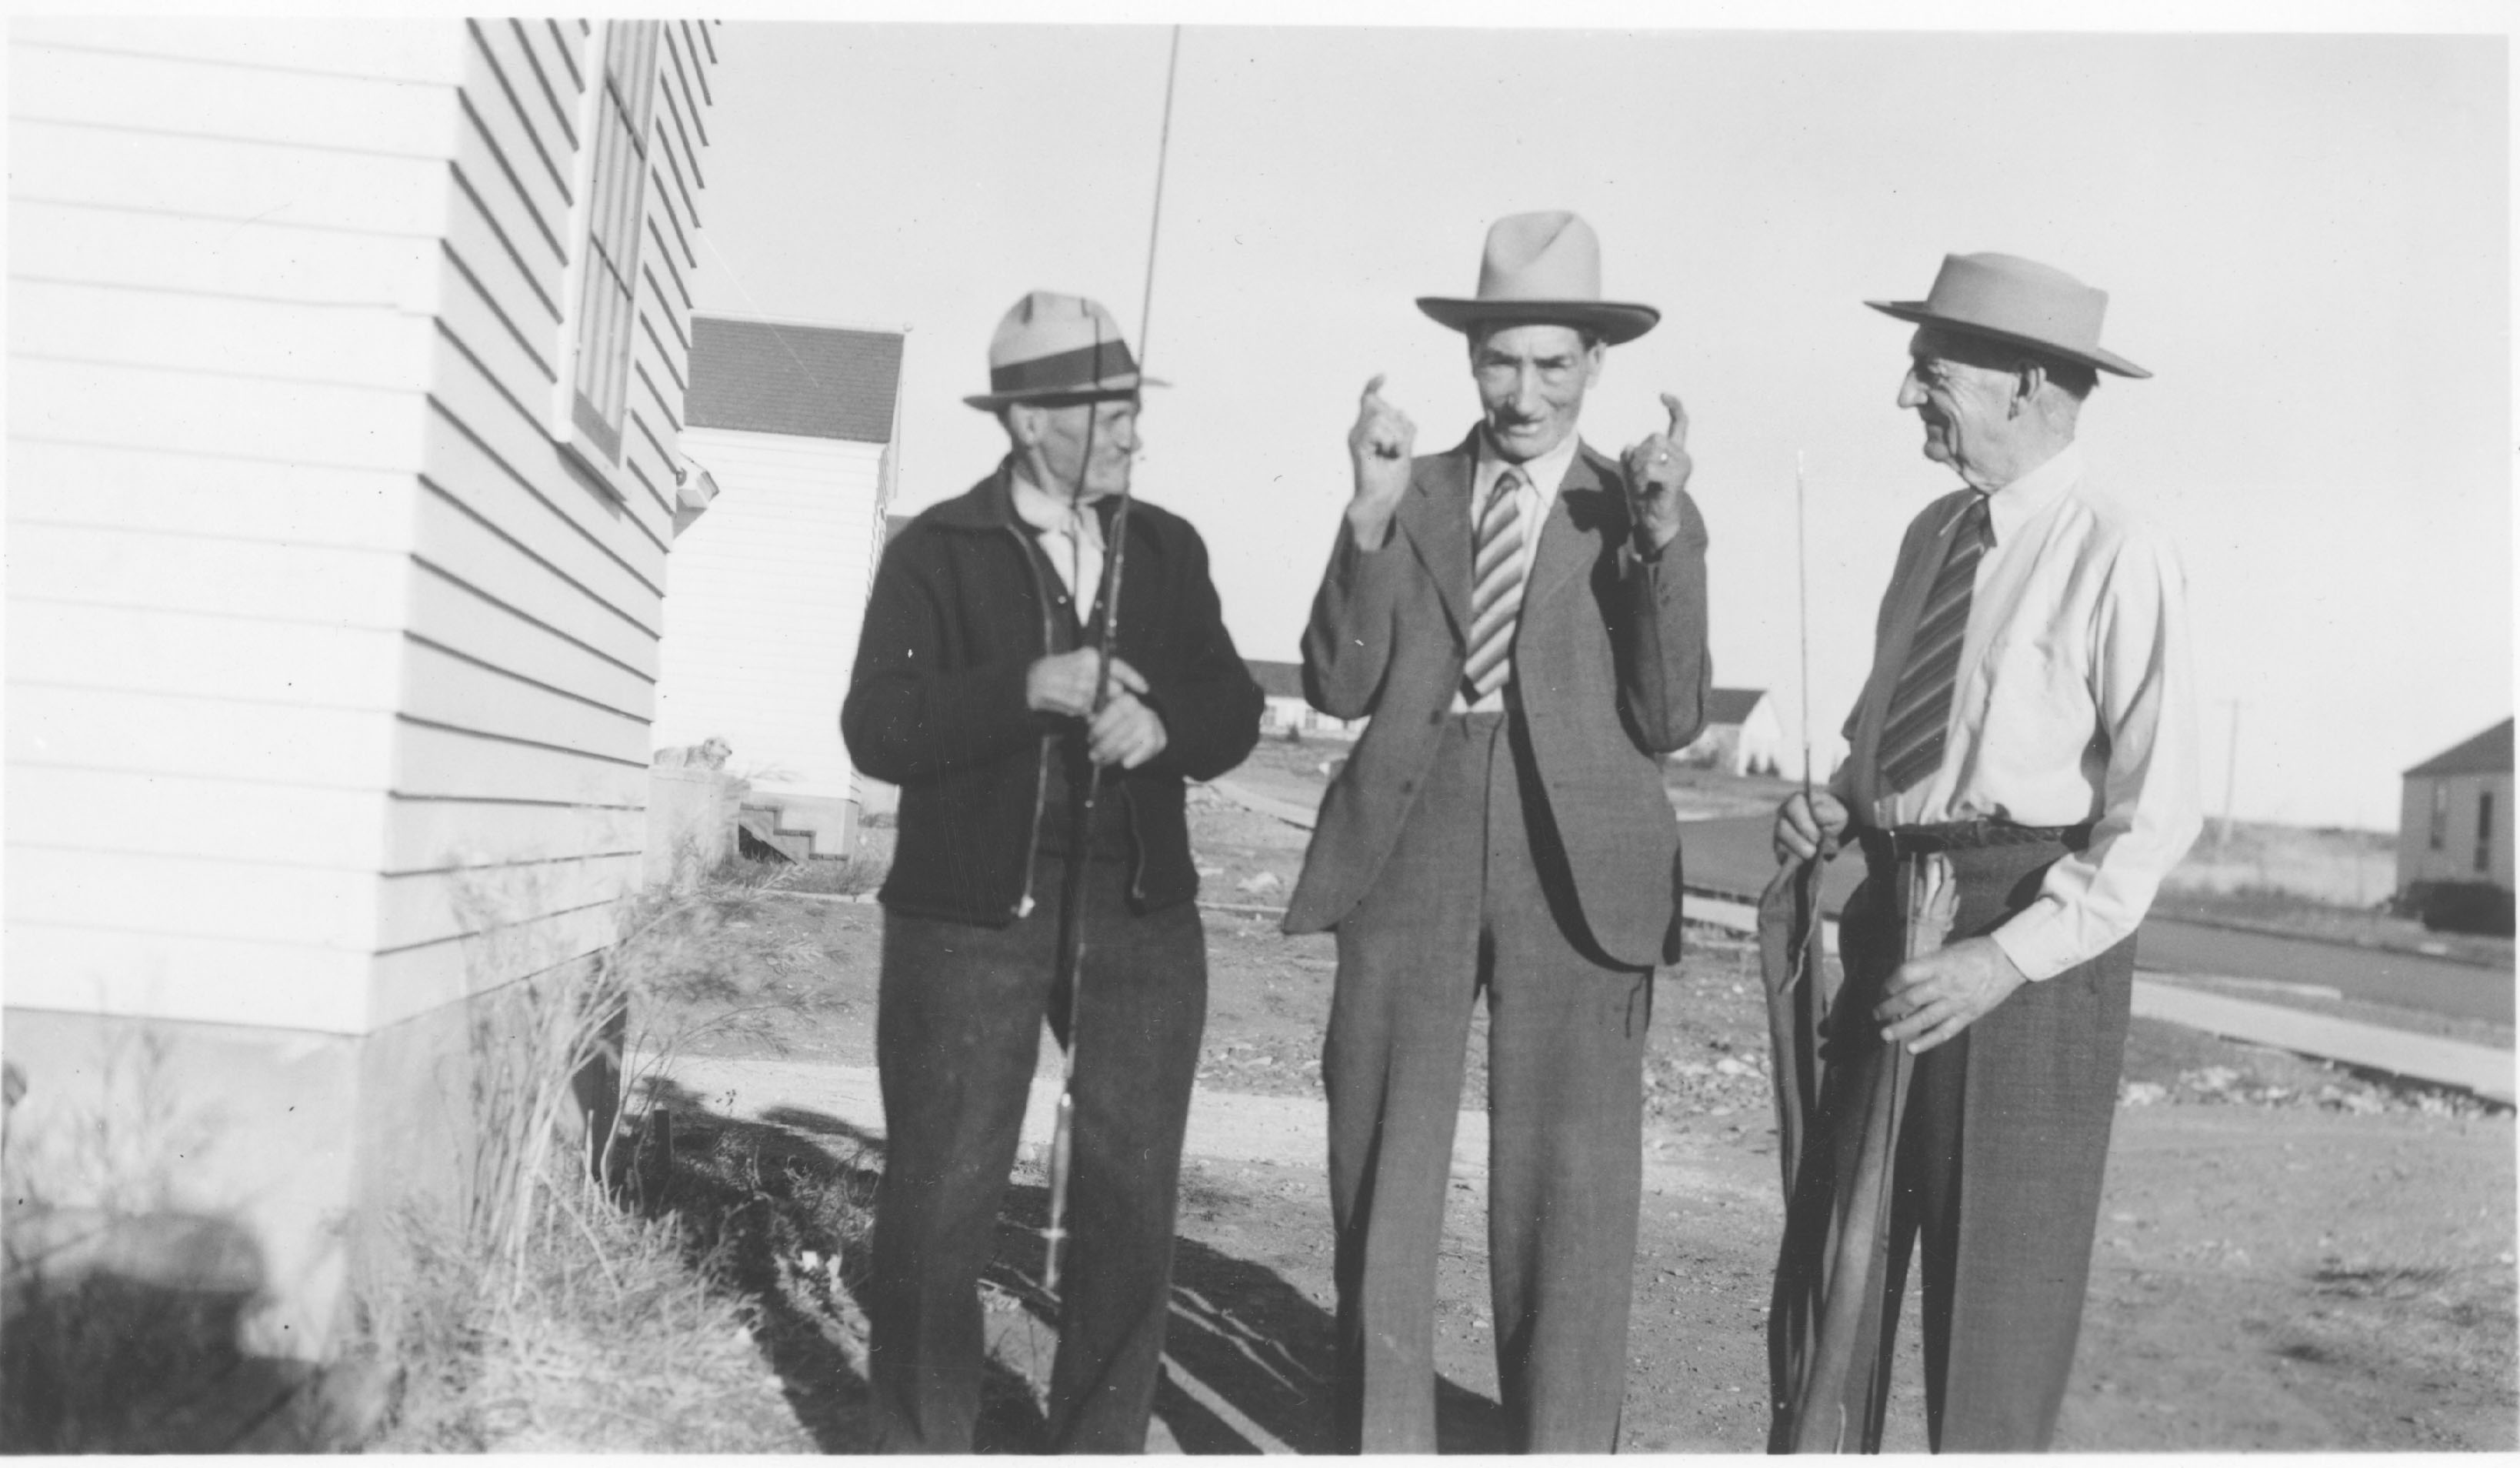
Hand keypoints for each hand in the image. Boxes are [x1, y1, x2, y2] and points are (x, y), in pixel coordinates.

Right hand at [1026, 650, 1146, 719]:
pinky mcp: (1067, 697)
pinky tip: (1065, 704)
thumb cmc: (1058, 674)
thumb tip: (1121, 692)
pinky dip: (1075, 711)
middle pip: (1110, 690)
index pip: (1119, 667)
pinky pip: (1080, 710)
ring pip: (1096, 703)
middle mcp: (1086, 668)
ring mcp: (1076, 683)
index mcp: (1090, 656)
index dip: (1134, 678)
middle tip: (1093, 700)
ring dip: (1088, 707)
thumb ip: (1100, 677)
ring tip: (1072, 700)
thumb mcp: (1079, 668)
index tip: (1145, 689)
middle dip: (1107, 699)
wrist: (1027, 680)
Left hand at [1087, 690, 1167, 768]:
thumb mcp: (1111, 713)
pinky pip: (1140, 754)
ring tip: (1101, 762)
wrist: (1153, 728)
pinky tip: (1124, 764)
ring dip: (1111, 756)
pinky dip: (1131, 760)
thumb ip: (1098, 715)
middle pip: (1117, 733)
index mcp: (1127, 701)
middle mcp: (1141, 711)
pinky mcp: (1158, 740)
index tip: (1089, 740)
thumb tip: (1089, 719)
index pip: (1110, 715)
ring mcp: (1150, 726)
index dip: (1097, 729)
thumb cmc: (1124, 721)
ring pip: (1125, 745)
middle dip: (1102, 747)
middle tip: (1092, 756)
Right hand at [1346, 374, 1415, 549]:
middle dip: (1397, 425)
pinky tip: (1387, 454)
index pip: (1369, 400)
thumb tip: (1401, 410)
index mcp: (1367, 430)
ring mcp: (1355, 436)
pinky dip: (1389, 441)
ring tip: (1392, 454)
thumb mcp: (1404, 447)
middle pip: (1381, 405)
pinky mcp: (1357, 444)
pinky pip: (1377, 428)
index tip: (1383, 375)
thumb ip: (1403, 428)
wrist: (1381, 499)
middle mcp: (1358, 430)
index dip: (1374, 386)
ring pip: (1382, 416)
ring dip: (1396, 436)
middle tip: (1397, 449)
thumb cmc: (1391, 478)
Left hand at [1619, 393, 1693, 551]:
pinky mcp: (1676, 479)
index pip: (1680, 422)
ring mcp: (1682, 467)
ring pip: (1650, 451)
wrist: (1651, 519)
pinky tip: (1644, 488)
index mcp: (1674, 450)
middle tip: (1638, 474)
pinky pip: (1649, 468)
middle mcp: (1682, 456)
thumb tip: (1629, 445)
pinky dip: (1639, 478)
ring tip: (1642, 483)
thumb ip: (1630, 455)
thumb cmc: (1644, 493)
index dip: (1674, 406)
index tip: (1662, 394)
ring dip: (1637, 467)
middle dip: (1639, 454)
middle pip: (1654, 437)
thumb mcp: (1631, 469)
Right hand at [1774, 788, 1848, 862]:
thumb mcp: (1838, 813)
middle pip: (1782, 828)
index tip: (1818, 837)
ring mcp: (1780, 832)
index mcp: (1797, 801)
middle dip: (1798, 841)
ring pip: (1780, 843)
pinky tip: (1805, 861)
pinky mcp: (1781, 848)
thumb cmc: (1835, 818)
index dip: (1804, 824)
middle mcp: (1784, 815)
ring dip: (1795, 852)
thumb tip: (1815, 812)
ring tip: (1811, 856)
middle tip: (1813, 851)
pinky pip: (1781, 855)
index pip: (1793, 808)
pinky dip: (1793, 859)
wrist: (1834, 829)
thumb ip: (1828, 812)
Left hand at [1874, 937, 2026, 1053]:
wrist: (2009, 960)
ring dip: (1902, 1028)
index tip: (1882, 989)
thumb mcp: (1947, 949)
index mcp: (1940, 963)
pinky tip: (1912, 1048)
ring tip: (1885, 1035)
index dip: (1890, 984)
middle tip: (1876, 1014)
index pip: (1907, 974)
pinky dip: (1927, 1041)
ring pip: (1925, 1018)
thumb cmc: (1975, 951)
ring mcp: (1958, 1002)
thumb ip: (1926, 964)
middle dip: (1889, 1008)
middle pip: (1911, 999)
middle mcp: (1947, 984)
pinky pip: (1945, 1031)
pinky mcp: (1968, 1015)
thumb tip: (1902, 976)